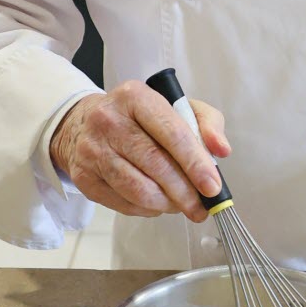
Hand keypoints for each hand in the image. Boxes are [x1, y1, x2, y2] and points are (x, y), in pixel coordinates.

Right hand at [50, 80, 229, 221]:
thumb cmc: (139, 117)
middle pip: (156, 165)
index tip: (213, 187)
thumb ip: (206, 123)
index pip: (171, 133)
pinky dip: (147, 209)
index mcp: (135, 96)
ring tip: (181, 205)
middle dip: (185, 192)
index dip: (195, 163)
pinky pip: (123, 204)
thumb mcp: (176, 106)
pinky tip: (157, 202)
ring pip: (139, 189)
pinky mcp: (84, 177)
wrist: (85, 123)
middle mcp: (109, 120)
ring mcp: (93, 150)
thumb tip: (221, 150)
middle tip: (201, 208)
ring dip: (167, 204)